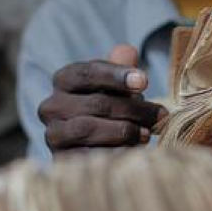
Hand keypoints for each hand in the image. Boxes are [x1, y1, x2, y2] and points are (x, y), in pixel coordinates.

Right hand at [38, 44, 166, 152]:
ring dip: (124, 131)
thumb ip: (120, 68)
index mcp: (63, 80)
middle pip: (95, 102)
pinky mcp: (59, 159)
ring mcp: (53, 134)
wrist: (92, 148)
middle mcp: (51, 106)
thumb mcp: (115, 87)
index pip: (88, 73)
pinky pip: (88, 155)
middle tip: (160, 115)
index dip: (117, 76)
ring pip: (89, 128)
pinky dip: (114, 152)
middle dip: (133, 108)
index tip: (144, 82)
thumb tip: (127, 51)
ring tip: (146, 134)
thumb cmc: (108, 110)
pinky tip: (133, 151)